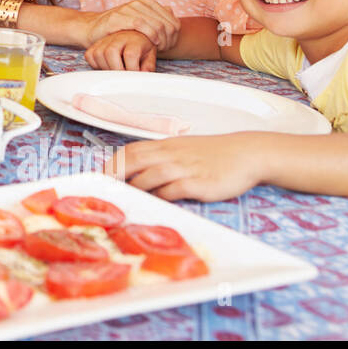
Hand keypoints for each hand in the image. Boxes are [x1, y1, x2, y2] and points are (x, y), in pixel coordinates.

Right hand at [80, 0, 179, 49]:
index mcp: (147, 2)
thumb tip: (171, 11)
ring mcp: (128, 8)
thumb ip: (155, 18)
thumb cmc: (118, 29)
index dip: (174, 36)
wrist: (92, 29)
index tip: (168, 47)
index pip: (172, 20)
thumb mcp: (140, 21)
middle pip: (167, 24)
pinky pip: (141, 24)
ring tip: (158, 49)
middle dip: (169, 40)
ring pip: (157, 24)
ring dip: (162, 40)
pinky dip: (150, 35)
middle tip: (164, 50)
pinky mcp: (118, 16)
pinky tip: (152, 43)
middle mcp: (139, 3)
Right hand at [85, 30, 157, 71]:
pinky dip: (95, 64)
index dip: (132, 69)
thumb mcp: (150, 56)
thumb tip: (142, 77)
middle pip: (110, 52)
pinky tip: (106, 67)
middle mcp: (118, 38)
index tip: (134, 76)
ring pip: (98, 54)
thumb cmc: (141, 47)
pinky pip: (90, 55)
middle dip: (116, 69)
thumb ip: (148, 67)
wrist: (133, 35)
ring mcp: (105, 40)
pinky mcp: (96, 44)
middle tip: (122, 76)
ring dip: (105, 67)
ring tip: (115, 72)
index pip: (130, 54)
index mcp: (134, 40)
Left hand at [110, 134, 265, 201]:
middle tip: (103, 188)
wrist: (247, 153)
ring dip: (135, 186)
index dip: (113, 162)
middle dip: (115, 174)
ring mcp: (185, 168)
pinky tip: (155, 203)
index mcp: (166, 145)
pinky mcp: (199, 183)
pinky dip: (161, 196)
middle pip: (135, 160)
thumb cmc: (215, 153)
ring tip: (125, 198)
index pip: (131, 150)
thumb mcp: (184, 149)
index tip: (100, 175)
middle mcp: (172, 154)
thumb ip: (161, 157)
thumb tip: (138, 170)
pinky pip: (173, 190)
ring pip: (151, 175)